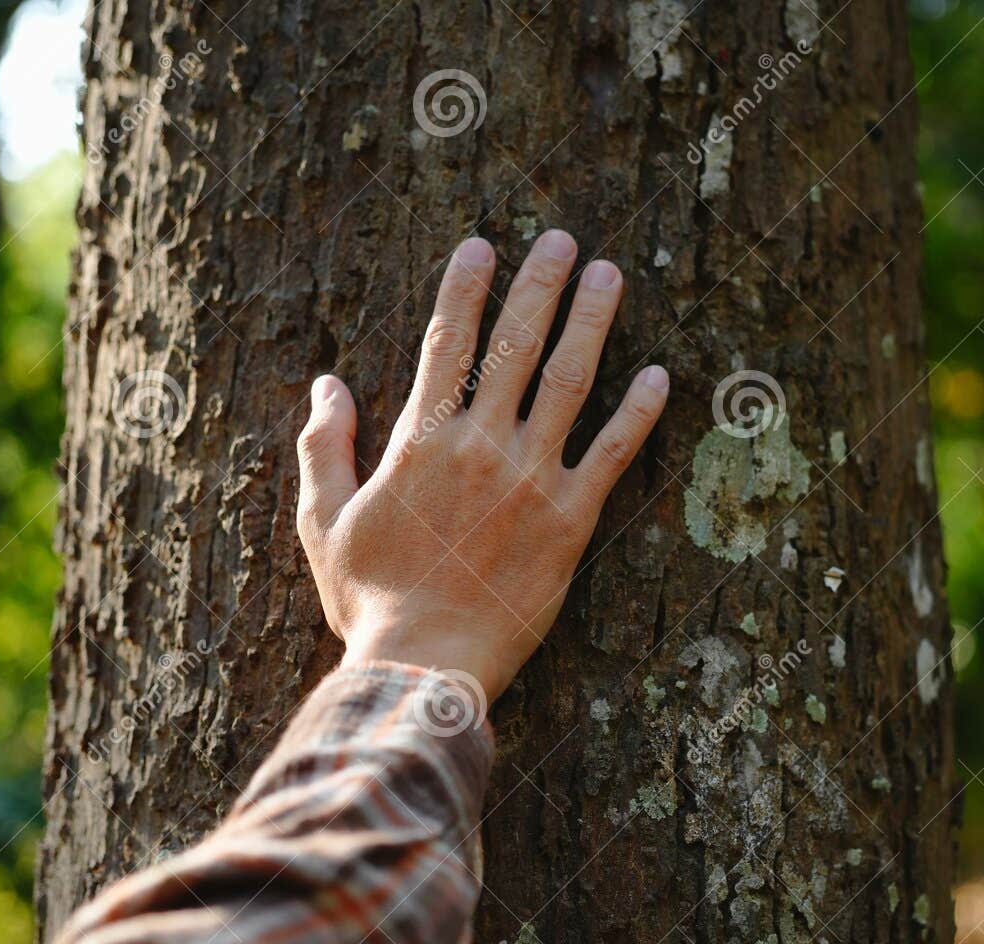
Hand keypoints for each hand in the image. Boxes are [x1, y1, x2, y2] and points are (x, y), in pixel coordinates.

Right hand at [295, 230, 668, 702]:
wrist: (424, 665)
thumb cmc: (369, 600)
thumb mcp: (323, 521)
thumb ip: (325, 446)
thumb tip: (326, 383)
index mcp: (420, 441)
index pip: (447, 342)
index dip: (465, 287)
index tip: (482, 245)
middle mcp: (481, 446)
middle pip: (516, 344)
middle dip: (538, 283)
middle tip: (560, 238)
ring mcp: (532, 479)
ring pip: (569, 381)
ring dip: (591, 322)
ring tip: (609, 275)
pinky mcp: (572, 520)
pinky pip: (613, 453)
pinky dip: (638, 412)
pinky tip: (659, 375)